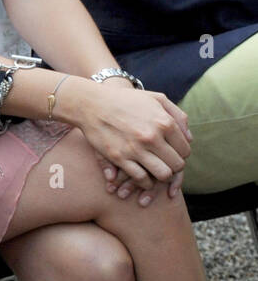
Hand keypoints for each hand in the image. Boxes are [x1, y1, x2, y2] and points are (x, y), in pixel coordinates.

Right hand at [75, 85, 190, 196]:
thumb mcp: (156, 98)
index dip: (180, 154)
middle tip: (164, 163)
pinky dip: (145, 182)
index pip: (185, 150)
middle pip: (177, 164)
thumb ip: (178, 115)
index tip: (171, 153)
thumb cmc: (125, 100)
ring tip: (156, 171)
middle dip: (173, 166)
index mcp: (164, 122)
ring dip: (161, 176)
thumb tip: (189, 138)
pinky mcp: (119, 158)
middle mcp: (152, 137)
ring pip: (163, 175)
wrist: (91, 104)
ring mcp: (135, 149)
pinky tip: (143, 177)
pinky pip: (141, 178)